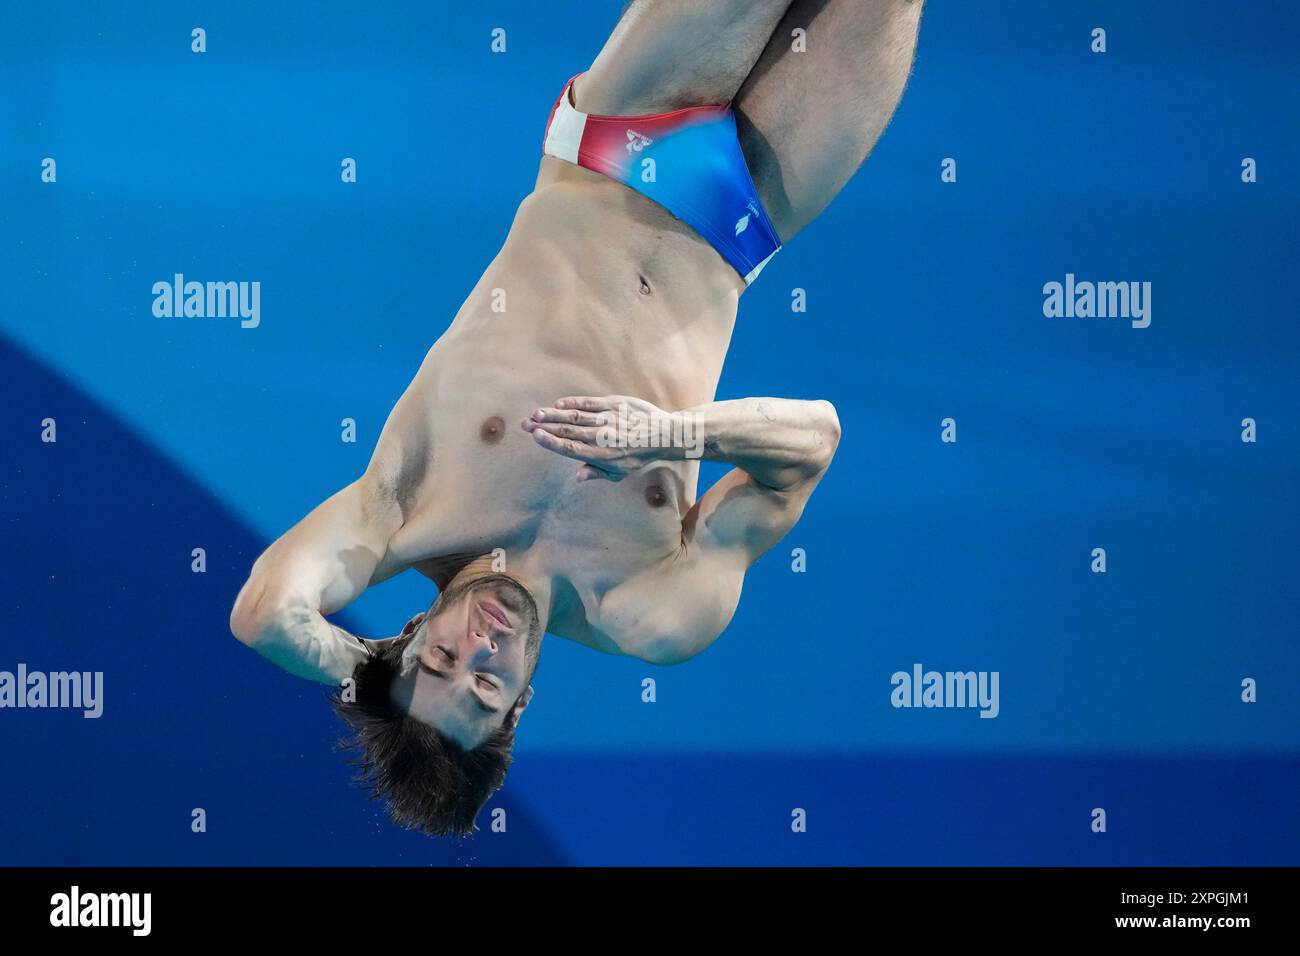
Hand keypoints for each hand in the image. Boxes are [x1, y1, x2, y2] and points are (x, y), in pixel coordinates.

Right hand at [522, 395, 679, 480]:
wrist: (663, 434)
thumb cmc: (638, 456)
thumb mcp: (619, 472)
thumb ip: (596, 473)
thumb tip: (576, 477)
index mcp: (602, 456)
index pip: (571, 449)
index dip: (551, 442)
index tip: (535, 436)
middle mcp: (603, 437)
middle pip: (568, 432)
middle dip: (545, 427)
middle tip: (525, 423)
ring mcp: (608, 419)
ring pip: (576, 417)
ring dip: (554, 414)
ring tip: (536, 413)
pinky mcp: (615, 405)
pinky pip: (591, 403)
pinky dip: (574, 403)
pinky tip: (559, 404)